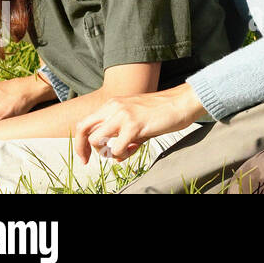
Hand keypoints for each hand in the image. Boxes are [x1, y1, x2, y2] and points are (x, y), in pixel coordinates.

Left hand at [71, 84, 203, 164]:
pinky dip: (122, 154)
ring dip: (105, 152)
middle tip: (89, 161)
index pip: (85, 123)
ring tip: (122, 151)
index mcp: (113, 104)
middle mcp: (114, 107)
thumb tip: (116, 157)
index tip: (86, 156)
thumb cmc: (163, 111)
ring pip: (95, 139)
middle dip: (83, 149)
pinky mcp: (134, 125)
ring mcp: (123, 115)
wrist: (182, 102)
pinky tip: (135, 148)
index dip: (81, 142)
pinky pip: (117, 148)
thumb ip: (124, 136)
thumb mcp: (138, 120)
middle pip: (82, 129)